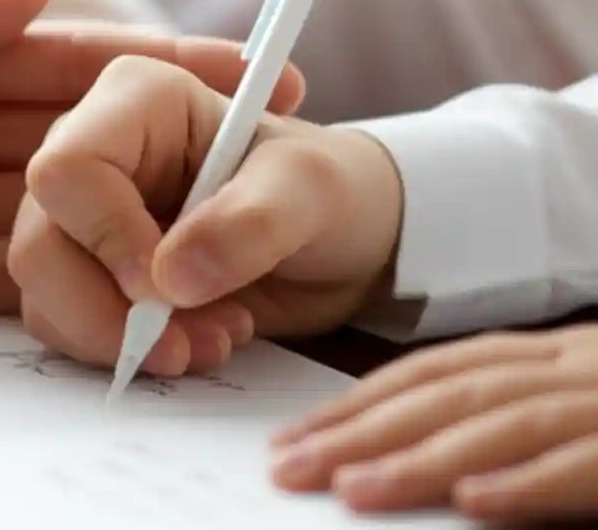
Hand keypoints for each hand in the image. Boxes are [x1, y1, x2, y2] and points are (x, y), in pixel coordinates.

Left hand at [0, 0, 290, 315]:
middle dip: (165, 173)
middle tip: (255, 202)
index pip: (62, 60)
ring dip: (115, 251)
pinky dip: (34, 307)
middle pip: (72, 150)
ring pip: (39, 228)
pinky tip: (98, 324)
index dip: (160, 70)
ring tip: (199, 283)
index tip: (260, 82)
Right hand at [8, 56, 399, 374]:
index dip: (105, 238)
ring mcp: (80, 217)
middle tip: (183, 345)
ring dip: (120, 339)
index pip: (66, 170)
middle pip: (38, 244)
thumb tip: (170, 279)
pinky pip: (64, 325)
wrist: (339, 243)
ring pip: (43, 295)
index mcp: (134, 101)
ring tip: (211, 339)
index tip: (166, 289)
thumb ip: (251, 223)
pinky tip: (194, 340)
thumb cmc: (330, 190)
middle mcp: (89, 151)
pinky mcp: (84, 271)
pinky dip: (123, 351)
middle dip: (104, 313)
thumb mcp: (314, 192)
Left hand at [270, 325, 597, 521]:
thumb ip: (506, 432)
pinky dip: (526, 481)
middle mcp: (575, 370)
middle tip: (290, 465)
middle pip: (449, 395)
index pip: (436, 373)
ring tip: (351, 487)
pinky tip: (472, 500)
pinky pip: (584, 461)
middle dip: (362, 430)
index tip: (293, 435)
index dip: (359, 401)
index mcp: (552, 359)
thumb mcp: (581, 416)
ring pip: (503, 422)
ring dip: (421, 456)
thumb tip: (430, 473)